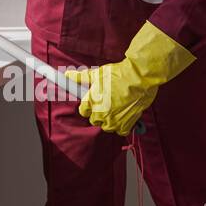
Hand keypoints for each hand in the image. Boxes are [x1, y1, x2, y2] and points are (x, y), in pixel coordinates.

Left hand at [62, 20, 195, 134]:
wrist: (138, 77)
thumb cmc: (117, 74)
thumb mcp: (97, 74)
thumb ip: (81, 77)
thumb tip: (67, 75)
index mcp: (91, 102)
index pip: (83, 112)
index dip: (88, 106)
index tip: (94, 102)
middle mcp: (101, 114)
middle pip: (94, 120)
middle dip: (98, 114)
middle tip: (107, 104)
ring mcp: (114, 120)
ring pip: (107, 127)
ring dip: (110, 121)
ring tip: (115, 110)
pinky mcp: (127, 123)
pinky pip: (121, 131)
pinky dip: (122, 126)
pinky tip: (124, 116)